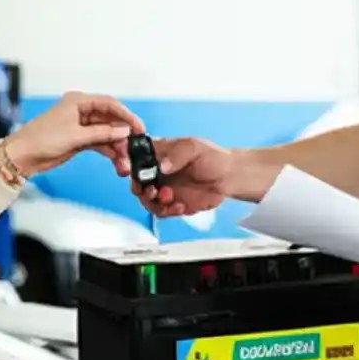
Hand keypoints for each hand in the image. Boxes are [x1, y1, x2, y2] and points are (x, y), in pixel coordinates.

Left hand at [3, 91, 145, 175]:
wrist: (22, 156)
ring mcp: (80, 127)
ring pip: (106, 134)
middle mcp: (81, 111)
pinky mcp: (79, 140)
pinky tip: (117, 161)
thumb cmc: (41, 139)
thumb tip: (124, 131)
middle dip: (122, 135)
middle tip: (134, 148)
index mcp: (78, 102)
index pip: (109, 104)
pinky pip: (99, 144)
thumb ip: (102, 133)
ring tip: (124, 163)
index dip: (126, 115)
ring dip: (116, 147)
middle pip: (110, 120)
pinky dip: (108, 152)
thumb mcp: (75, 135)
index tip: (139, 128)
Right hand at [123, 136, 260, 216]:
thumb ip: (176, 155)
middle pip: (136, 182)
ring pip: (146, 200)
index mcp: (159, 153)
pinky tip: (179, 206)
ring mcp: (163, 188)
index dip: (129, 165)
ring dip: (154, 202)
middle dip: (141, 189)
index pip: (136, 158)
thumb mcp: (194, 148)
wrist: (229, 178)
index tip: (133, 173)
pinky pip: (161, 211)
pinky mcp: (172, 203)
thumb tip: (161, 165)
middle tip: (153, 190)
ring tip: (169, 198)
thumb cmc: (213, 158)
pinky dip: (167, 211)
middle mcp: (157, 172)